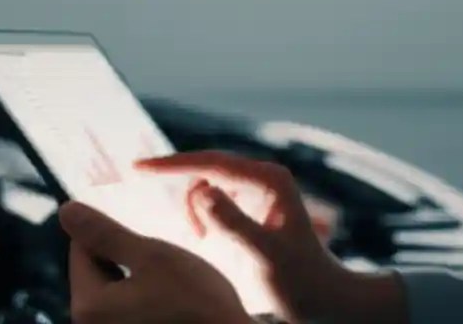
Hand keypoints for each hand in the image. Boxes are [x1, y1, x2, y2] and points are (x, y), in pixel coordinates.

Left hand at [59, 200, 252, 323]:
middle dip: (123, 257)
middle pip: (94, 271)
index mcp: (87, 305)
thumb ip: (106, 233)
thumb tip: (65, 210)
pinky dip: (143, 297)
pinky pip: (126, 308)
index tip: (145, 238)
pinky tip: (169, 299)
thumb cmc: (194, 300)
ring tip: (168, 281)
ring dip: (135, 277)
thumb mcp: (150, 256)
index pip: (81, 249)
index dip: (114, 234)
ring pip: (112, 289)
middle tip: (160, 262)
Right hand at [136, 151, 405, 323]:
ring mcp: (257, 191)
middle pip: (205, 171)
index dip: (172, 164)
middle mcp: (263, 178)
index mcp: (270, 179)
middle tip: (197, 237)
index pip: (212, 162)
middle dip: (189, 199)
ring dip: (197, 212)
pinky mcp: (250, 207)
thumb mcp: (266, 256)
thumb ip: (234, 224)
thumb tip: (202, 192)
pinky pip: (213, 201)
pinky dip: (202, 217)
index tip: (137, 168)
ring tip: (206, 243)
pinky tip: (206, 238)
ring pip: (206, 187)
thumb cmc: (302, 282)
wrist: (325, 300)